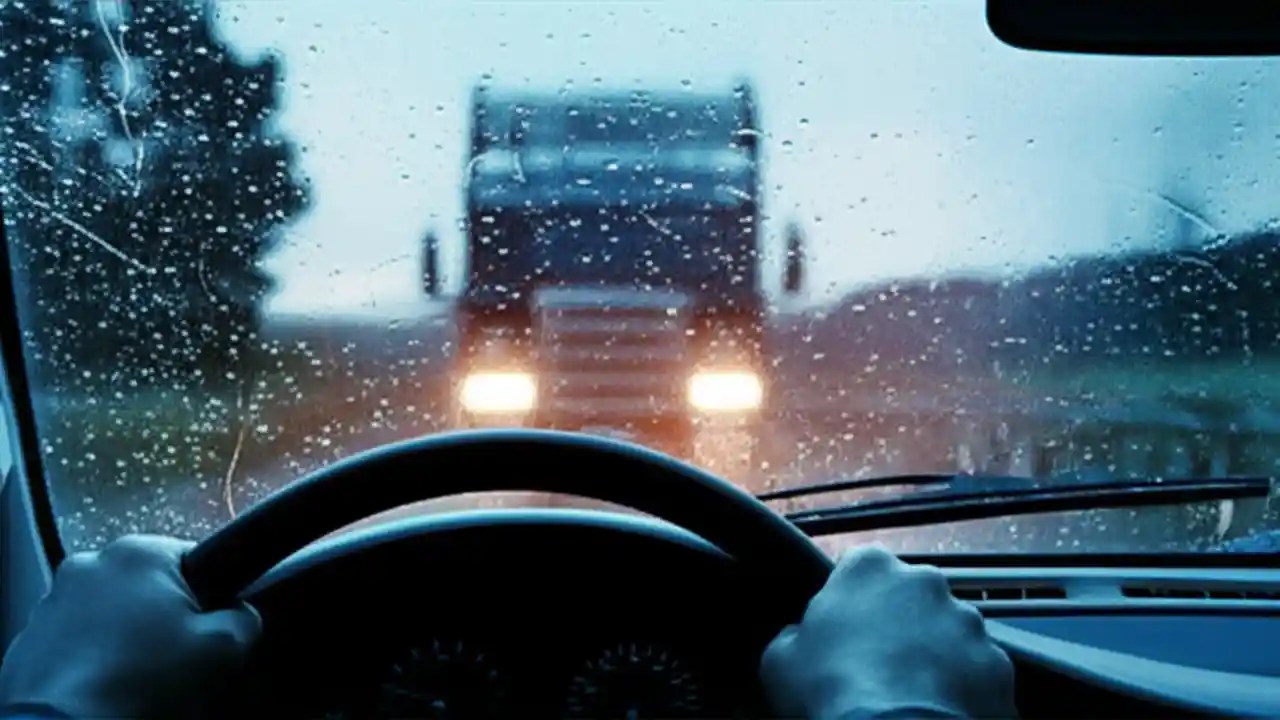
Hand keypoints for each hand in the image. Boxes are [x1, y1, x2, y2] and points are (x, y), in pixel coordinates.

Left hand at [0, 535, 260, 718]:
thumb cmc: (143, 682)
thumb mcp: (224, 648)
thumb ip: (244, 617)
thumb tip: (239, 615)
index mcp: (141, 552)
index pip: (196, 560)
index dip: (210, 598)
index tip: (207, 631)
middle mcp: (91, 563)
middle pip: (149, 586)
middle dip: (163, 617)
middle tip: (174, 658)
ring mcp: (53, 599)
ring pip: (110, 611)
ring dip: (125, 636)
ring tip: (137, 677)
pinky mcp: (29, 636)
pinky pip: (76, 639)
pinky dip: (92, 657)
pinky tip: (106, 685)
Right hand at [760, 546, 1015, 718]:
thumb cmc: (830, 691)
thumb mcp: (779, 660)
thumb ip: (793, 635)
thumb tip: (798, 637)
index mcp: (870, 569)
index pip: (859, 566)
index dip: (849, 599)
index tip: (842, 629)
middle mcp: (926, 582)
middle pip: (911, 596)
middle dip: (900, 623)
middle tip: (877, 665)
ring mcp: (970, 623)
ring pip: (950, 633)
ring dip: (936, 655)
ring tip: (912, 695)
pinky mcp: (1001, 665)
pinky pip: (979, 672)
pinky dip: (965, 688)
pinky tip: (939, 712)